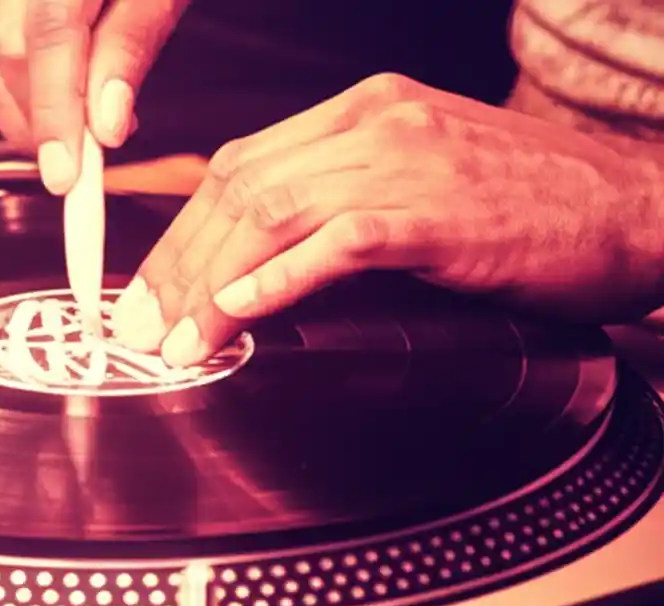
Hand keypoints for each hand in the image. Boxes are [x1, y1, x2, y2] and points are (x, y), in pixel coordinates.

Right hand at [0, 0, 188, 193]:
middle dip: (47, 120)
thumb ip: (131, 42)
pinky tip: (46, 95)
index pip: (47, 38)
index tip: (66, 177)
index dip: (54, 114)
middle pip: (4, 58)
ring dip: (27, 111)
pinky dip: (9, 88)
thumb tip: (105, 124)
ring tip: (79, 114)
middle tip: (98, 145)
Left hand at [109, 73, 663, 366]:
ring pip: (271, 212)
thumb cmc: (529, 207)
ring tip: (179, 340)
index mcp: (361, 112)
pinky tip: (242, 314)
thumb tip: (254, 266)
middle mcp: (374, 123)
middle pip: (237, 187)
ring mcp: (407, 161)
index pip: (238, 166)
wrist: (637, 208)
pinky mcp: (440, 212)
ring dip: (211, 282)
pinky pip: (340, 241)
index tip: (151, 289)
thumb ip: (340, 206)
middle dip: (176, 263)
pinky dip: (281, 278)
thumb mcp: (418, 184)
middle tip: (143, 327)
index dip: (181, 231)